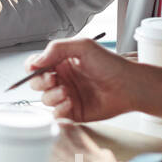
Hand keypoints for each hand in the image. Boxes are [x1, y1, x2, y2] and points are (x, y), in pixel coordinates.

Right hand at [26, 36, 149, 122]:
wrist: (128, 86)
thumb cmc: (111, 65)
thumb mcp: (83, 47)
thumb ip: (57, 48)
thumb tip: (36, 61)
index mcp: (62, 62)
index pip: (37, 65)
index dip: (32, 67)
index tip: (35, 68)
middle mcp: (62, 79)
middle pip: (36, 83)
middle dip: (40, 82)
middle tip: (52, 80)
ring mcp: (67, 96)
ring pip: (45, 99)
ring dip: (51, 96)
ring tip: (66, 92)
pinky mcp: (73, 112)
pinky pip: (56, 115)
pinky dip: (59, 110)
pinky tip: (70, 102)